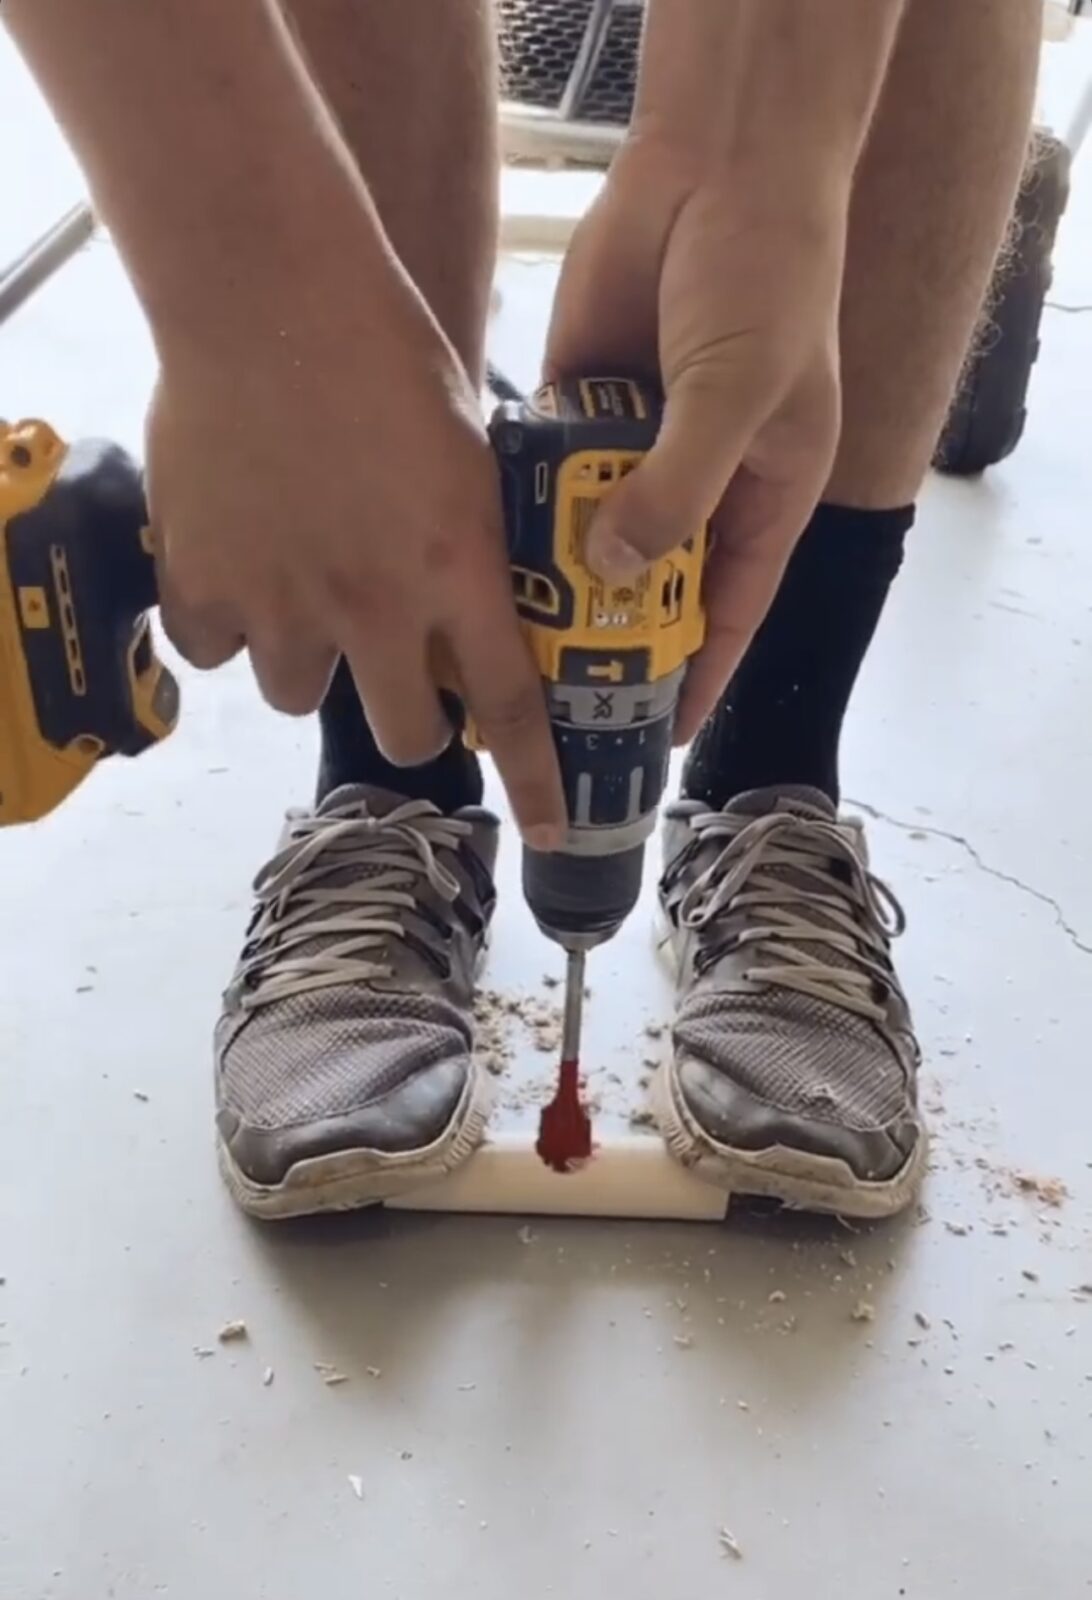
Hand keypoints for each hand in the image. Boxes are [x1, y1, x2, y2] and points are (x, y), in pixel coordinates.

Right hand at [147, 271, 564, 846]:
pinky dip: (226, 624)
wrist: (269, 292)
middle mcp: (374, 606)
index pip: (510, 706)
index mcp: (457, 569)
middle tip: (396, 669)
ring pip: (299, 696)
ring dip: (311, 661)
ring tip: (301, 591)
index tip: (552, 829)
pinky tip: (237, 569)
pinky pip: (212, 649)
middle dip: (413, 718)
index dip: (533, 782)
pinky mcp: (201, 581)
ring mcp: (283, 602)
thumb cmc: (384, 345)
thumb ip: (473, 537)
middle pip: (406, 734)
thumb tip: (479, 590)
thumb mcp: (468, 447)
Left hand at [546, 137, 844, 742]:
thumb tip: (613, 570)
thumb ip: (676, 490)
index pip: (726, 612)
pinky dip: (522, 506)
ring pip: (589, 536)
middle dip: (608, 641)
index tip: (660, 738)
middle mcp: (694, 484)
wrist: (716, 165)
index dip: (695, 675)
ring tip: (503, 645)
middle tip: (556, 702)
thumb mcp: (736, 398)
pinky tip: (478, 551)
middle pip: (649, 588)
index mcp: (761, 498)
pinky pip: (547, 473)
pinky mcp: (579, 403)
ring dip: (554, 579)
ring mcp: (632, 447)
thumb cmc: (763, 285)